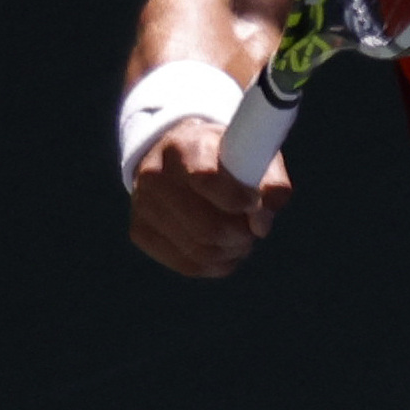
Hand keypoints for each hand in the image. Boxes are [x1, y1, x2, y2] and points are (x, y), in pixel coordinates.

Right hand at [128, 117, 290, 277]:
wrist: (181, 154)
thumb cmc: (227, 155)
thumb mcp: (253, 153)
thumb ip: (269, 182)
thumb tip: (262, 226)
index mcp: (185, 145)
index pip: (207, 179)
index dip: (238, 199)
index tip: (254, 203)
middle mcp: (155, 175)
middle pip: (206, 226)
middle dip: (240, 235)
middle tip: (254, 231)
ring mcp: (143, 205)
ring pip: (198, 250)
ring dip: (231, 251)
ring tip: (244, 239)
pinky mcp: (140, 232)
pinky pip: (186, 264)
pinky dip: (216, 264)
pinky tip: (228, 251)